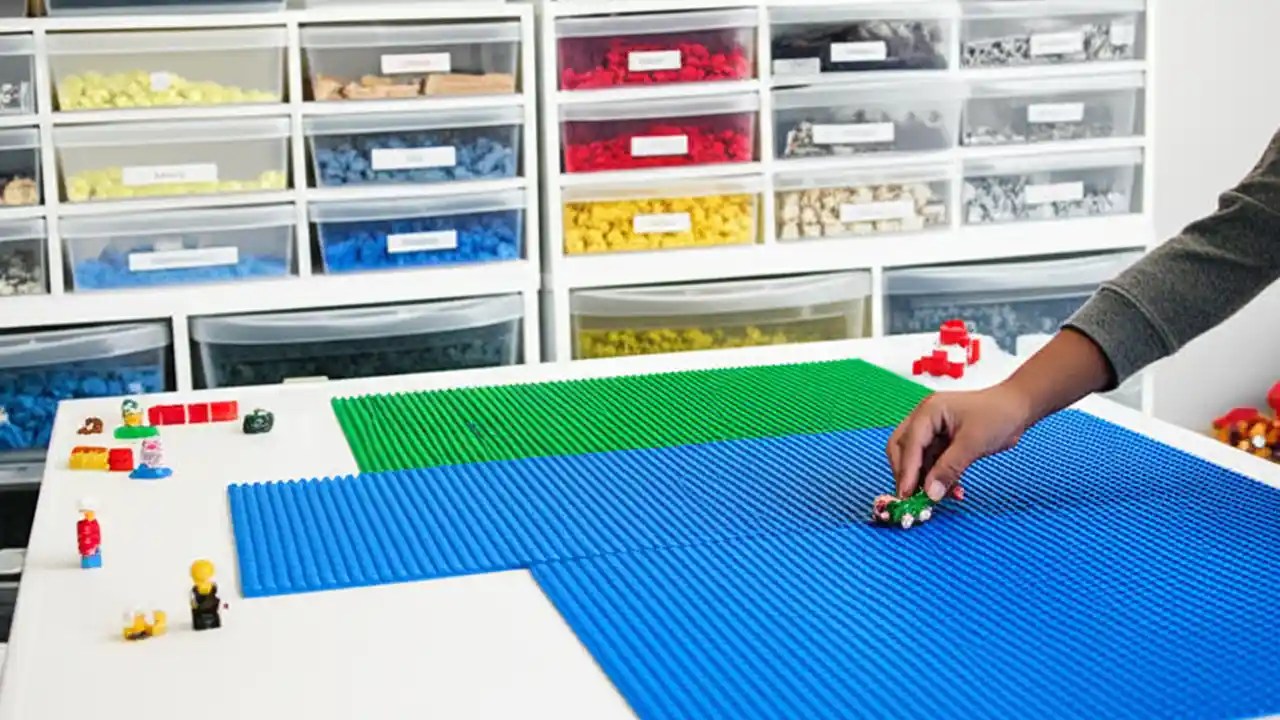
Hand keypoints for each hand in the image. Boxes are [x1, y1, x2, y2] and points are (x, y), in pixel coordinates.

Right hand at [886, 384, 1033, 501]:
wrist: (1019, 408)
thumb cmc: (998, 416)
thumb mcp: (973, 444)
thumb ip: (949, 468)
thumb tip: (931, 494)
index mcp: (928, 412)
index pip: (908, 444)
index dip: (906, 471)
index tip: (906, 495)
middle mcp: (924, 419)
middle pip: (902, 449)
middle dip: (907, 474)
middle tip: (913, 498)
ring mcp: (932, 430)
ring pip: (917, 459)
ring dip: (925, 479)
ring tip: (941, 496)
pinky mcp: (942, 440)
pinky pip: (932, 462)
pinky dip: (938, 477)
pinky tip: (953, 489)